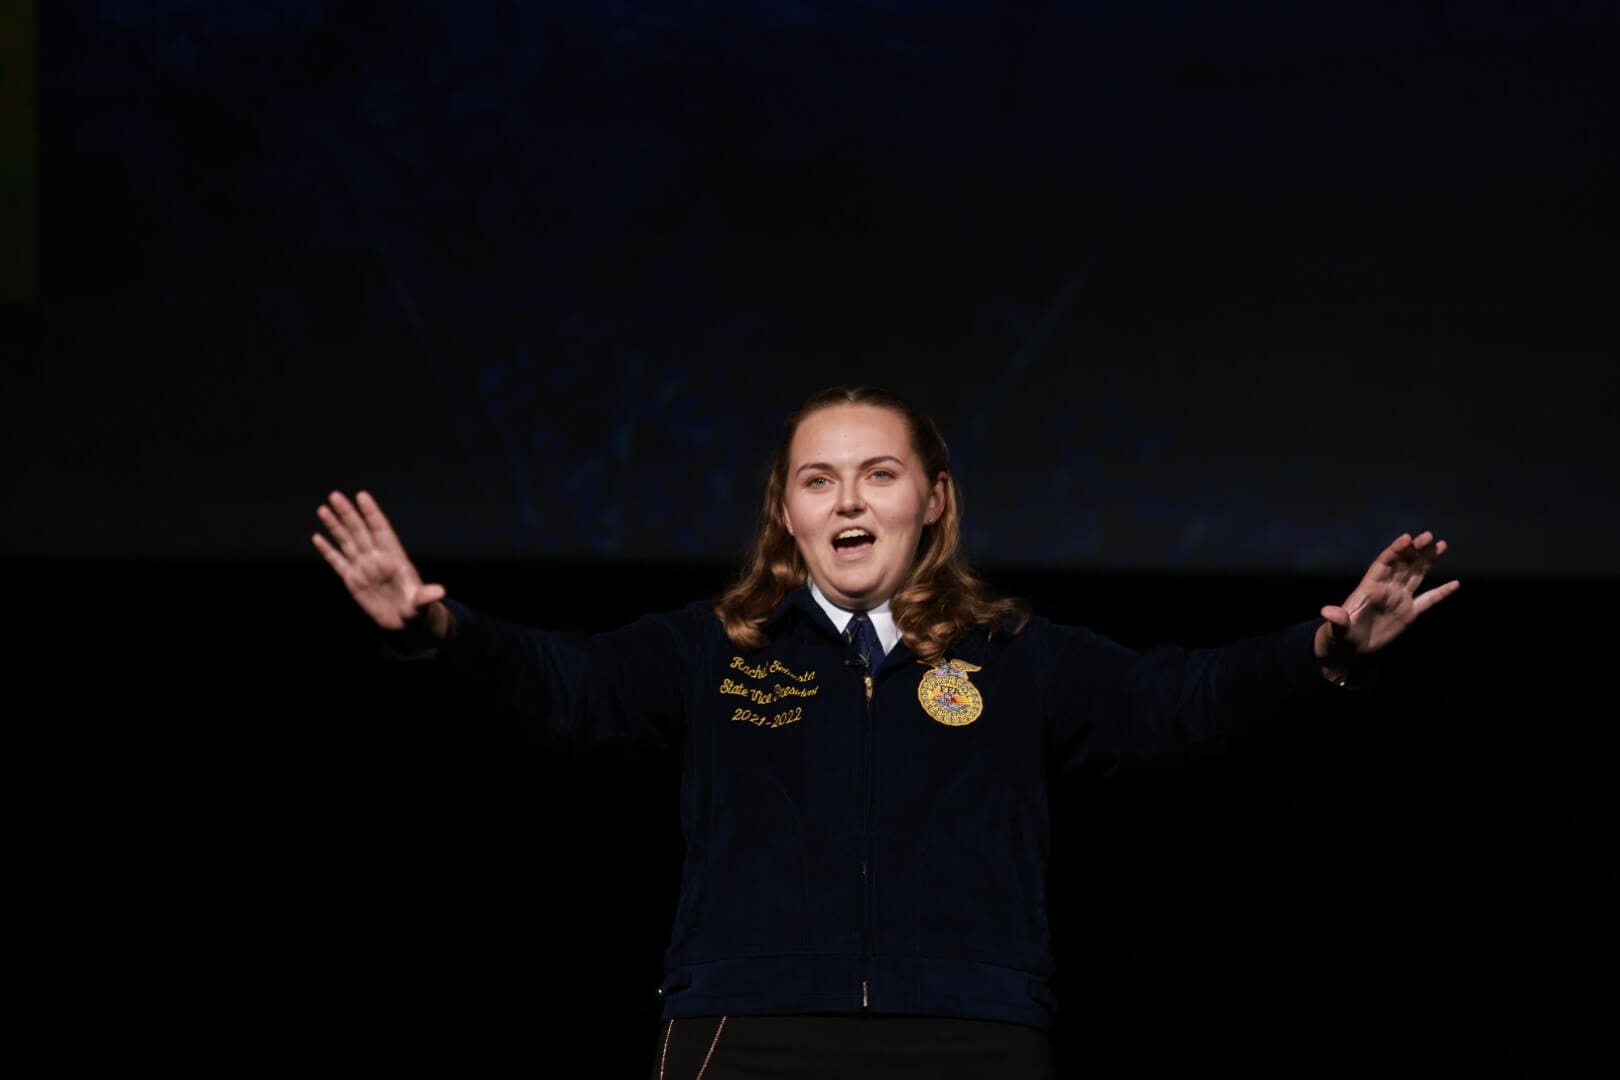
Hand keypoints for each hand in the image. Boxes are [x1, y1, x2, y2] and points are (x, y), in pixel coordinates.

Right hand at [312, 490, 448, 638]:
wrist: (405, 623)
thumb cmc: (417, 610)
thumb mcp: (422, 604)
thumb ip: (425, 597)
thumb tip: (439, 592)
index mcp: (395, 559)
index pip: (381, 530)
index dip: (372, 513)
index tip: (362, 496)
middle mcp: (377, 559)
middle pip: (360, 531)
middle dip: (348, 514)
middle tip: (335, 495)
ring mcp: (363, 569)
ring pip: (347, 542)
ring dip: (335, 526)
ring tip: (323, 509)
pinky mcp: (353, 581)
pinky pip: (338, 563)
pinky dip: (328, 551)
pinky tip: (317, 538)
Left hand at [1315, 531, 1458, 678]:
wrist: (1350, 649)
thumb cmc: (1340, 635)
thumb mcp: (1338, 627)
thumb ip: (1338, 618)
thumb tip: (1328, 612)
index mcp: (1370, 587)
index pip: (1384, 563)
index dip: (1395, 550)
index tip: (1407, 538)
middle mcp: (1387, 588)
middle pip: (1403, 564)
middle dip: (1415, 549)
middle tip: (1429, 535)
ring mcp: (1399, 599)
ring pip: (1417, 575)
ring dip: (1428, 561)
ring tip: (1441, 545)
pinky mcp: (1409, 614)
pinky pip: (1428, 600)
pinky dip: (1441, 592)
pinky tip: (1455, 583)